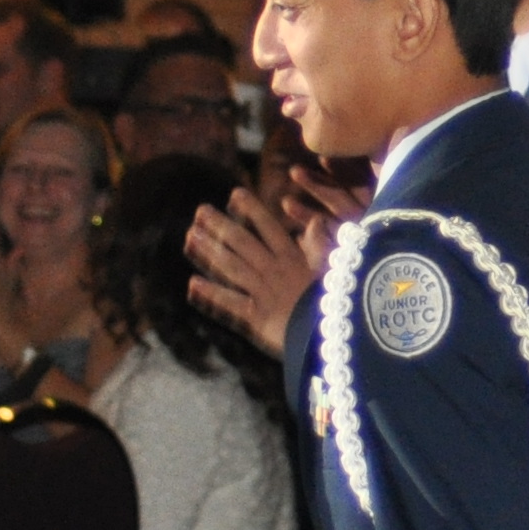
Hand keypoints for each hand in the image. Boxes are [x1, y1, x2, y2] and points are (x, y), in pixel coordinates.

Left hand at [187, 177, 338, 352]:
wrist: (337, 336)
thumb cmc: (338, 303)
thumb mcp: (332, 270)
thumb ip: (319, 244)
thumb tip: (314, 220)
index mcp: (293, 259)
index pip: (269, 228)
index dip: (252, 209)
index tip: (235, 193)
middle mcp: (274, 271)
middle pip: (243, 244)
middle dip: (221, 226)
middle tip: (200, 210)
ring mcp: (263, 293)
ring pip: (232, 267)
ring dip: (209, 252)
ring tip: (190, 237)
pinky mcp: (258, 318)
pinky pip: (231, 303)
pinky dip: (211, 294)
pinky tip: (192, 284)